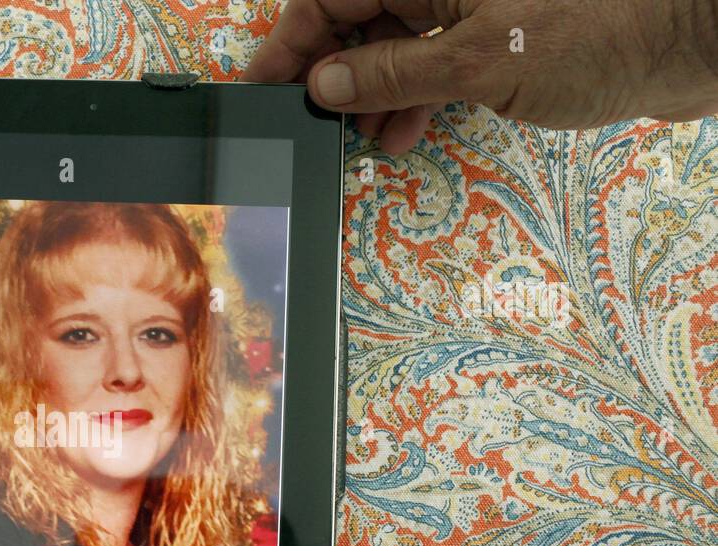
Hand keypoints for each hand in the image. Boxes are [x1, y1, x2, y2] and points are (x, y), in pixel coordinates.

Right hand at [243, 0, 717, 153]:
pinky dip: (412, 95)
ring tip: (362, 137)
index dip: (294, 38)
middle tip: (310, 121)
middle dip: (330, 69)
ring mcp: (474, 2)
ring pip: (395, 40)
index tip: (266, 83)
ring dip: (371, 91)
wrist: (693, 41)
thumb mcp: (480, 61)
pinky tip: (405, 130)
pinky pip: (433, 58)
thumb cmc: (602, 31)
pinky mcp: (502, 31)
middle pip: (360, 15)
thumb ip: (394, 73)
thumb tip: (327, 84)